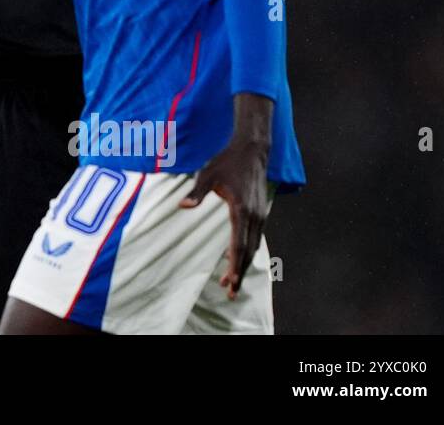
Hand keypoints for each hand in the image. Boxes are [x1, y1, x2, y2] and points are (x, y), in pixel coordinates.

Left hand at [179, 106, 271, 299]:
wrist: (252, 150)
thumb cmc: (227, 161)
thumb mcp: (207, 174)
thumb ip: (196, 192)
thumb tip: (182, 206)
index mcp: (241, 209)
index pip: (238, 244)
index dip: (233, 266)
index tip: (228, 282)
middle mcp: (254, 215)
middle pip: (248, 251)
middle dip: (239, 273)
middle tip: (231, 293)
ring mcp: (260, 214)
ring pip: (253, 246)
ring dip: (243, 264)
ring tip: (232, 282)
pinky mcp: (260, 212)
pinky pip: (255, 237)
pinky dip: (247, 251)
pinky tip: (239, 259)